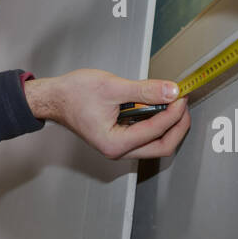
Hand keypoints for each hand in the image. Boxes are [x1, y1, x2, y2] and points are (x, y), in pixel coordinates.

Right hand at [23, 68, 188, 159]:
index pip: (156, 132)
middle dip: (177, 126)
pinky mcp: (119, 138)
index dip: (173, 113)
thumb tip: (170, 91)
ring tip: (174, 103)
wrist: (54, 97)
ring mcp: (119, 146)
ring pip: (155, 144)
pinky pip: (145, 136)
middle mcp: (118, 151)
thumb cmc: (74, 94)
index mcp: (115, 143)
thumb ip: (144, 90)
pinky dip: (157, 123)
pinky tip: (160, 107)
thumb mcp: (112, 87)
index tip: (181, 96)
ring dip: (168, 125)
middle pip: (161, 147)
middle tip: (183, 104)